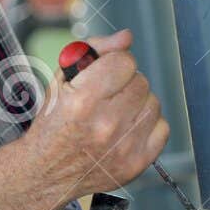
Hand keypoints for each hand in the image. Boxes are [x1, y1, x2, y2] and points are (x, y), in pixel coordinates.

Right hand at [22, 28, 168, 199]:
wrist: (46, 172)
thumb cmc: (53, 122)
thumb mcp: (61, 80)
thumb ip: (93, 50)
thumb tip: (126, 37)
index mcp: (83, 99)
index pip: (125, 61)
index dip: (115, 63)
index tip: (104, 74)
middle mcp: (106, 124)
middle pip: (141, 80)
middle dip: (125, 83)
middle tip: (107, 96)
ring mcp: (124, 146)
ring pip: (154, 102)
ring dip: (138, 103)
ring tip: (116, 113)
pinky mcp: (137, 163)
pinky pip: (162, 128)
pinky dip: (148, 125)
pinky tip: (127, 129)